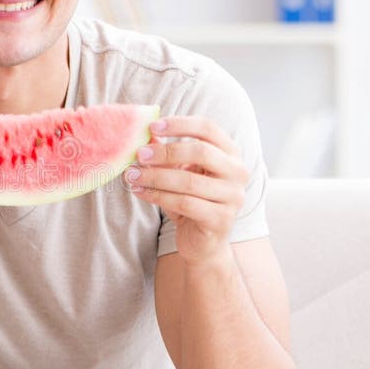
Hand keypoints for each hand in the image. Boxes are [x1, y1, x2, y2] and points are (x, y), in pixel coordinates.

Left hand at [126, 116, 249, 265]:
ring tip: (132, 175)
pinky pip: (184, 203)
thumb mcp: (178, 173)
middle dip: (165, 151)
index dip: (179, 124)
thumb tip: (147, 136)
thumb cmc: (191, 201)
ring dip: (155, 176)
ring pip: (189, 181)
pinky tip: (140, 191)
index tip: (152, 126)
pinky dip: (157, 196)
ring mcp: (232, 197)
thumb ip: (167, 155)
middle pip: (201, 152)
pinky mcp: (221, 219)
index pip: (208, 128)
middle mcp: (237, 172)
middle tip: (139, 154)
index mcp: (230, 153)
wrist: (204, 243)